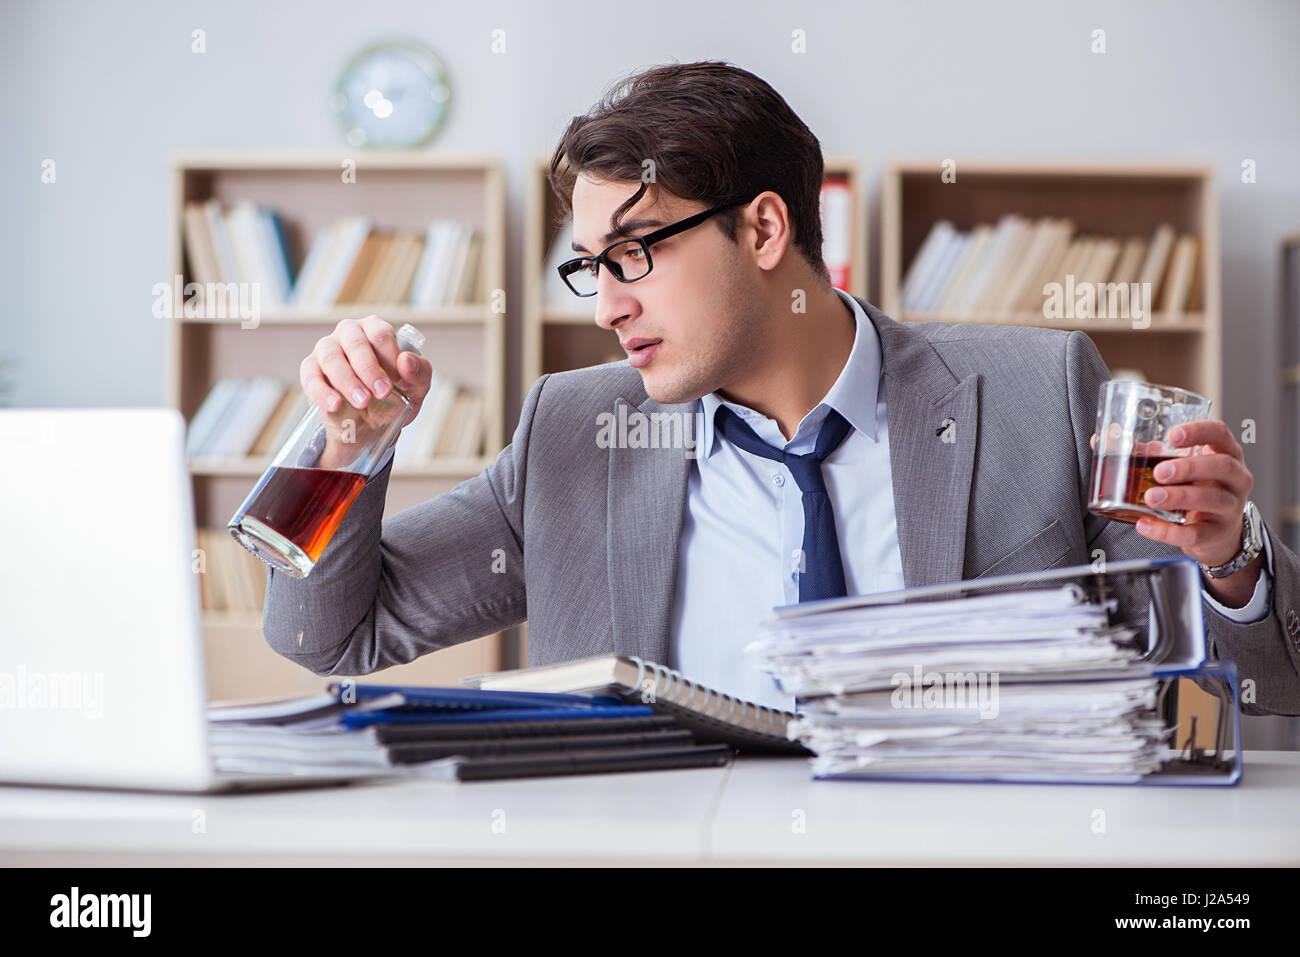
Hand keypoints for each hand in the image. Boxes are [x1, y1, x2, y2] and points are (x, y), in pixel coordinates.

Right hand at [301, 315, 429, 415]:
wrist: (371, 424)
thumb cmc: (395, 395)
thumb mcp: (416, 388)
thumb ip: (420, 372)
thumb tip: (407, 361)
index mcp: (376, 329)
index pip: (380, 334)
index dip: (390, 357)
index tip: (399, 381)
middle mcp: (349, 333)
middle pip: (356, 343)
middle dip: (370, 369)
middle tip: (382, 393)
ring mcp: (327, 349)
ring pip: (332, 357)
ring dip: (348, 381)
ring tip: (362, 402)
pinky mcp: (310, 369)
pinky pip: (311, 376)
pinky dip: (322, 392)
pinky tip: (335, 405)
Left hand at [1129, 420, 1252, 566]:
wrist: (1216, 532)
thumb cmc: (1195, 488)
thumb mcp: (1180, 466)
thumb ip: (1146, 452)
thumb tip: (1102, 440)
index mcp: (1224, 453)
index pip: (1220, 433)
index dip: (1199, 431)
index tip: (1173, 435)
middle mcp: (1235, 478)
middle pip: (1221, 466)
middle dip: (1189, 467)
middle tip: (1159, 472)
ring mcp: (1230, 506)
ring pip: (1212, 499)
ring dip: (1179, 497)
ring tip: (1151, 497)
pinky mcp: (1216, 533)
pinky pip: (1195, 534)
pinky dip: (1167, 531)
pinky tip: (1146, 525)